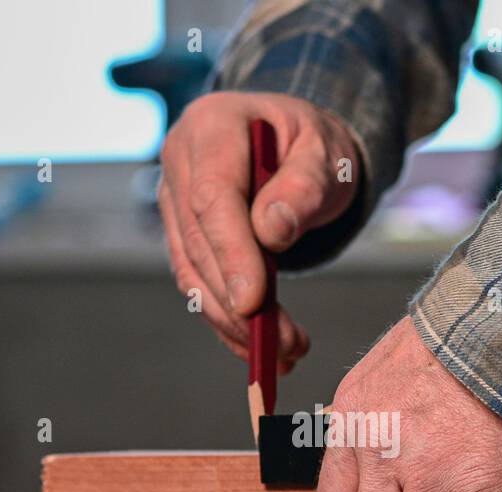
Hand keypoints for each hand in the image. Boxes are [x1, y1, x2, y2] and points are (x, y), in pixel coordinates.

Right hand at [158, 91, 361, 372]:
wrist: (295, 145)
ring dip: (235, 323)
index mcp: (212, 127)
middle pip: (200, 244)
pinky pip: (199, 285)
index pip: (212, 197)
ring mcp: (175, 202)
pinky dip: (228, 322)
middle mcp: (181, 163)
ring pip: (194, 273)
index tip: (253, 302)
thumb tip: (271, 231)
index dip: (230, 253)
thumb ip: (303, 185)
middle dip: (240, 303)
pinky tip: (261, 348)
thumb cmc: (312, 145)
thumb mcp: (325, 153)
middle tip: (285, 345)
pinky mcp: (184, 236)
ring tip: (285, 354)